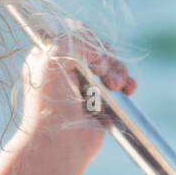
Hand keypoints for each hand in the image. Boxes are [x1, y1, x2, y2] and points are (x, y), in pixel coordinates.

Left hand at [19, 18, 136, 158]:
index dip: (86, 38)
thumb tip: (96, 47)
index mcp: (47, 56)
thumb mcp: (51, 57)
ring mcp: (84, 85)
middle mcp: (65, 69)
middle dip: (104, 57)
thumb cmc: (49, 101)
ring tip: (113, 85)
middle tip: (98, 71)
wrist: (60, 141)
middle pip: (97, 47)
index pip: (73, 33)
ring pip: (112, 64)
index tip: (88, 52)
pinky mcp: (101, 101)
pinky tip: (128, 89)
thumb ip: (72, 37)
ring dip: (117, 70)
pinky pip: (122, 83)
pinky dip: (128, 83)